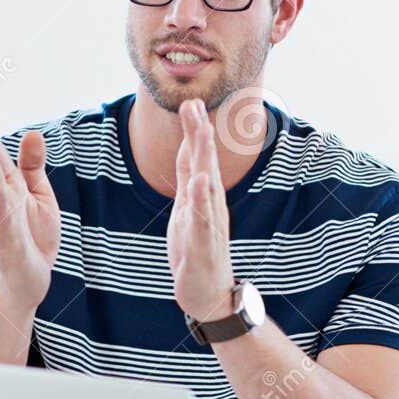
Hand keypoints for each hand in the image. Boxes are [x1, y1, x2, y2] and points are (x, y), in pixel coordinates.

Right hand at [0, 113, 59, 314]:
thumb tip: (33, 132)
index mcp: (8, 188)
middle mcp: (0, 202)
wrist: (27, 283)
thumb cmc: (32, 238)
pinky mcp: (10, 244)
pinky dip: (0, 206)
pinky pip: (4, 222)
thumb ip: (33, 166)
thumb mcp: (39, 196)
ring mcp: (2, 222)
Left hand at [167, 101, 236, 321]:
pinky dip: (201, 202)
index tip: (190, 101)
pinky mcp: (202, 247)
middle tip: (194, 105)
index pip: (198, 160)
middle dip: (199, 135)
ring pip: (207, 188)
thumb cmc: (198, 250)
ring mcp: (209, 226)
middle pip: (205, 166)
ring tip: (201, 133)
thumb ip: (189, 178)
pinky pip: (201, 222)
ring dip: (204, 160)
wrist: (210, 296)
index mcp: (205, 198)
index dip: (193, 132)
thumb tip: (187, 145)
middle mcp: (211, 207)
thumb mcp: (188, 209)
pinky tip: (200, 183)